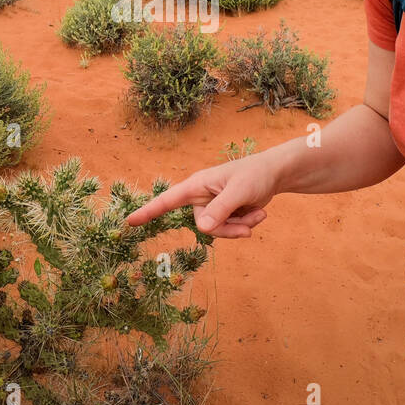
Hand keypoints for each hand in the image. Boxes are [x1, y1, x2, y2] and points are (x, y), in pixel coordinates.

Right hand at [125, 153, 279, 238]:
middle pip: (203, 225)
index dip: (148, 211)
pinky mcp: (224, 213)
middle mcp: (201, 197)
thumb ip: (220, 210)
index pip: (167, 200)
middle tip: (249, 225)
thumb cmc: (255, 174)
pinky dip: (245, 224)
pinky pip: (229, 229)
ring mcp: (212, 206)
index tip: (129, 221)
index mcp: (197, 185)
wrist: (275, 174)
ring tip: (259, 214)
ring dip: (240, 226)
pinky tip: (258, 213)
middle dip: (227, 228)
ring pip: (217, 230)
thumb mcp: (239, 192)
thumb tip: (201, 228)